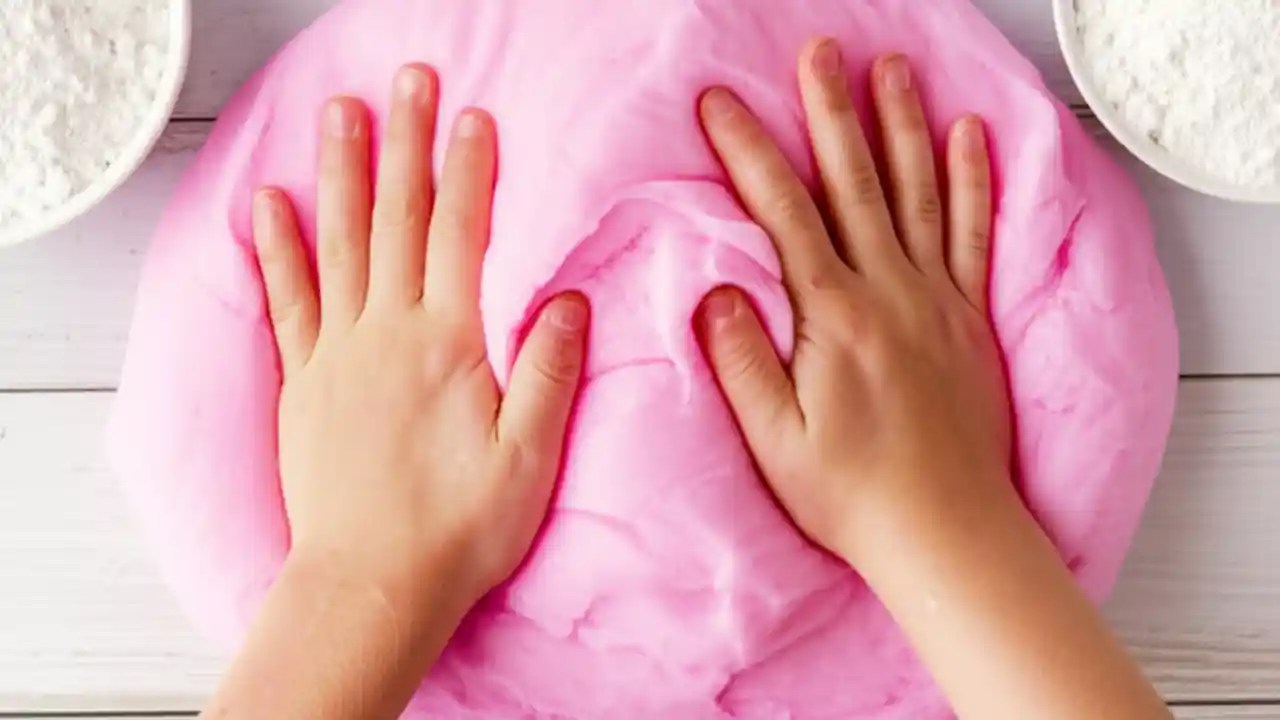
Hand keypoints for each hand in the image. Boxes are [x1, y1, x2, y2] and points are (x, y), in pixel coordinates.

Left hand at [252, 64, 588, 621]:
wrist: (373, 585)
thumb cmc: (459, 529)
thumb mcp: (529, 457)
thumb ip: (547, 371)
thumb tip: (570, 299)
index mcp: (448, 345)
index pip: (461, 237)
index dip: (469, 173)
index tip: (473, 117)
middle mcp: (387, 335)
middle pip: (397, 220)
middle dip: (406, 143)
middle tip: (409, 80)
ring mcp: (338, 355)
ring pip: (339, 244)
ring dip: (342, 172)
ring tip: (341, 112)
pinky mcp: (303, 384)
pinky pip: (288, 302)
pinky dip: (278, 249)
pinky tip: (270, 204)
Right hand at [696, 41, 1167, 719]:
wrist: (945, 532)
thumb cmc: (852, 493)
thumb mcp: (774, 440)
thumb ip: (741, 360)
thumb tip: (715, 290)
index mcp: (833, 316)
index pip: (783, 211)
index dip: (748, 151)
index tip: (720, 104)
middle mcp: (889, 292)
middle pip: (854, 182)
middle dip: (830, 111)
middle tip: (819, 53)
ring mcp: (935, 300)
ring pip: (916, 192)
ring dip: (901, 125)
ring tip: (890, 69)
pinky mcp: (969, 319)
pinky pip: (973, 234)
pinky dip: (971, 181)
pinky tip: (969, 137)